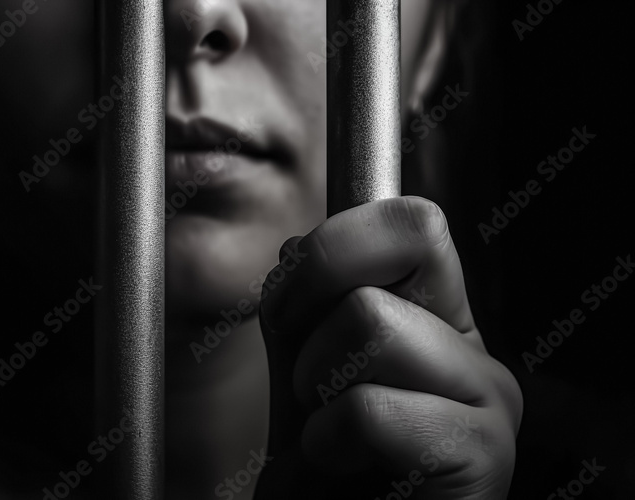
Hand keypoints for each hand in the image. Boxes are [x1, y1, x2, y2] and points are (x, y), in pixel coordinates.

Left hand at [254, 197, 522, 497]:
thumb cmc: (324, 475)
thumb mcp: (300, 371)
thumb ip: (303, 309)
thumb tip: (299, 251)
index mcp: (435, 320)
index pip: (409, 219)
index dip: (331, 246)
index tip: (290, 307)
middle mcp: (474, 350)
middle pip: (397, 244)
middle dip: (314, 306)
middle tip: (309, 382)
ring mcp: (488, 403)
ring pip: (369, 320)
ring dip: (315, 385)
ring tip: (329, 437)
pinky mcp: (482, 460)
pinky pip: (371, 408)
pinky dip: (327, 441)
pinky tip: (343, 470)